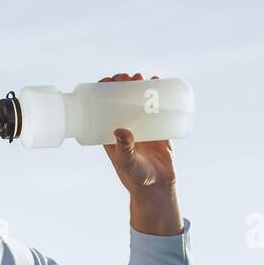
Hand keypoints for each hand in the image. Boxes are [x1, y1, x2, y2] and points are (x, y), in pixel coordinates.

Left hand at [99, 72, 181, 235]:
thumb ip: (123, 149)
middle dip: (123, 85)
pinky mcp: (160, 129)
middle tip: (127, 76)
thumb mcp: (126, 163)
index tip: (107, 80)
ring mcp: (143, 127)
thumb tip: (120, 131)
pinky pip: (159, 109)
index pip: (103, 109)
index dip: (103, 93)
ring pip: (139, 101)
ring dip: (140, 87)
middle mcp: (126, 127)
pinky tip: (160, 83)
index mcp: (111, 134)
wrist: (157, 188)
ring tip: (142, 77)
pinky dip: (159, 95)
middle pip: (121, 100)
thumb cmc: (135, 178)